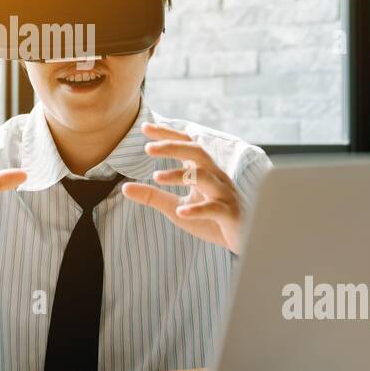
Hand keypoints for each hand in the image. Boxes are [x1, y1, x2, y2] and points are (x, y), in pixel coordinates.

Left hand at [122, 122, 246, 252]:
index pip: (186, 145)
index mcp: (203, 172)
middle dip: (173, 147)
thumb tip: (124, 188)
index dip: (167, 135)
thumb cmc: (211, 220)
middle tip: (148, 148)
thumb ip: (153, 197)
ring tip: (156, 177)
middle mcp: (215, 178)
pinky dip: (197, 209)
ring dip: (180, 175)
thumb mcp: (176, 208)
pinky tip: (181, 212)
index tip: (144, 127)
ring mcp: (224, 195)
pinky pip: (214, 208)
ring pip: (205, 176)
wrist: (245, 242)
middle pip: (197, 152)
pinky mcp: (230, 214)